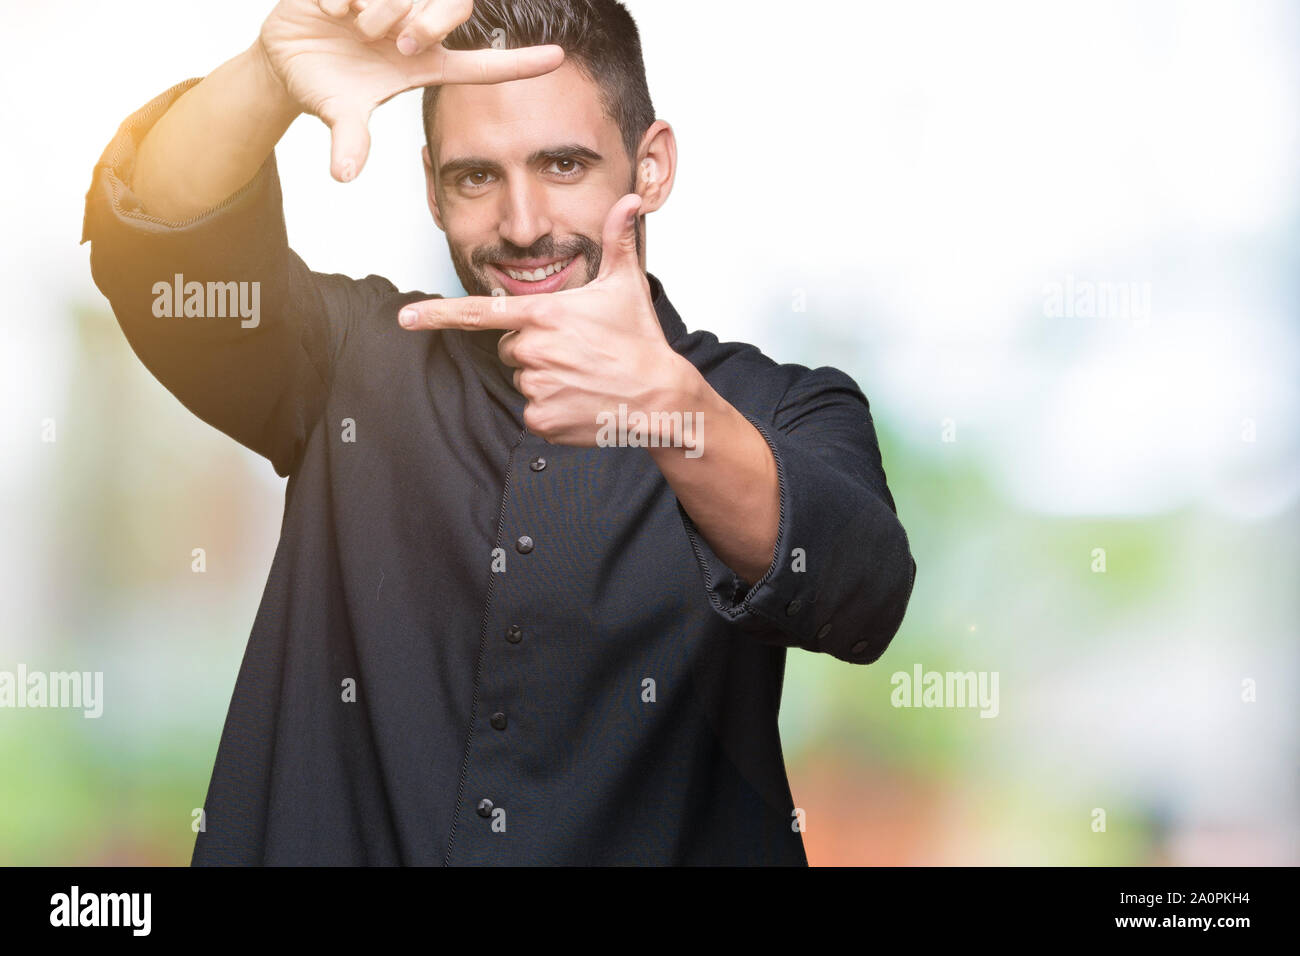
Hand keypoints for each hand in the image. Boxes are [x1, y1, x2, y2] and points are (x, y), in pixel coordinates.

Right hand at [257, 0, 562, 180]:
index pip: (482, 65)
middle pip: (453, 10)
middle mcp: (415, 28)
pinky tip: (328, 10)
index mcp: (424, 63)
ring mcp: (389, 0)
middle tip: (394, 44)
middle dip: (425, 24)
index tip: (559, 59)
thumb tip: (342, 174)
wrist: (285, 55)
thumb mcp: (339, 113)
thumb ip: (349, 139)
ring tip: (353, 28)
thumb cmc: (327, 84)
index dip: (519, 64)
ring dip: (378, 14)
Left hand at [397, 194, 702, 445]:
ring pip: (523, 379)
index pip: (480, 312)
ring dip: (545, 379)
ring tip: (582, 377)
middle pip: (509, 348)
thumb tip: (630, 199)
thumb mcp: (627, 286)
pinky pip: (532, 411)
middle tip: (574, 351)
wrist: (659, 397)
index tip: (406, 318)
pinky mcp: (542, 419)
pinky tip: (580, 402)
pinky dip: (552, 410)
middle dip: (534, 349)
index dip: (439, 315)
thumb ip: (619, 240)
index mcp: (544, 313)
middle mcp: (534, 349)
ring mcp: (536, 386)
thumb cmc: (640, 340)